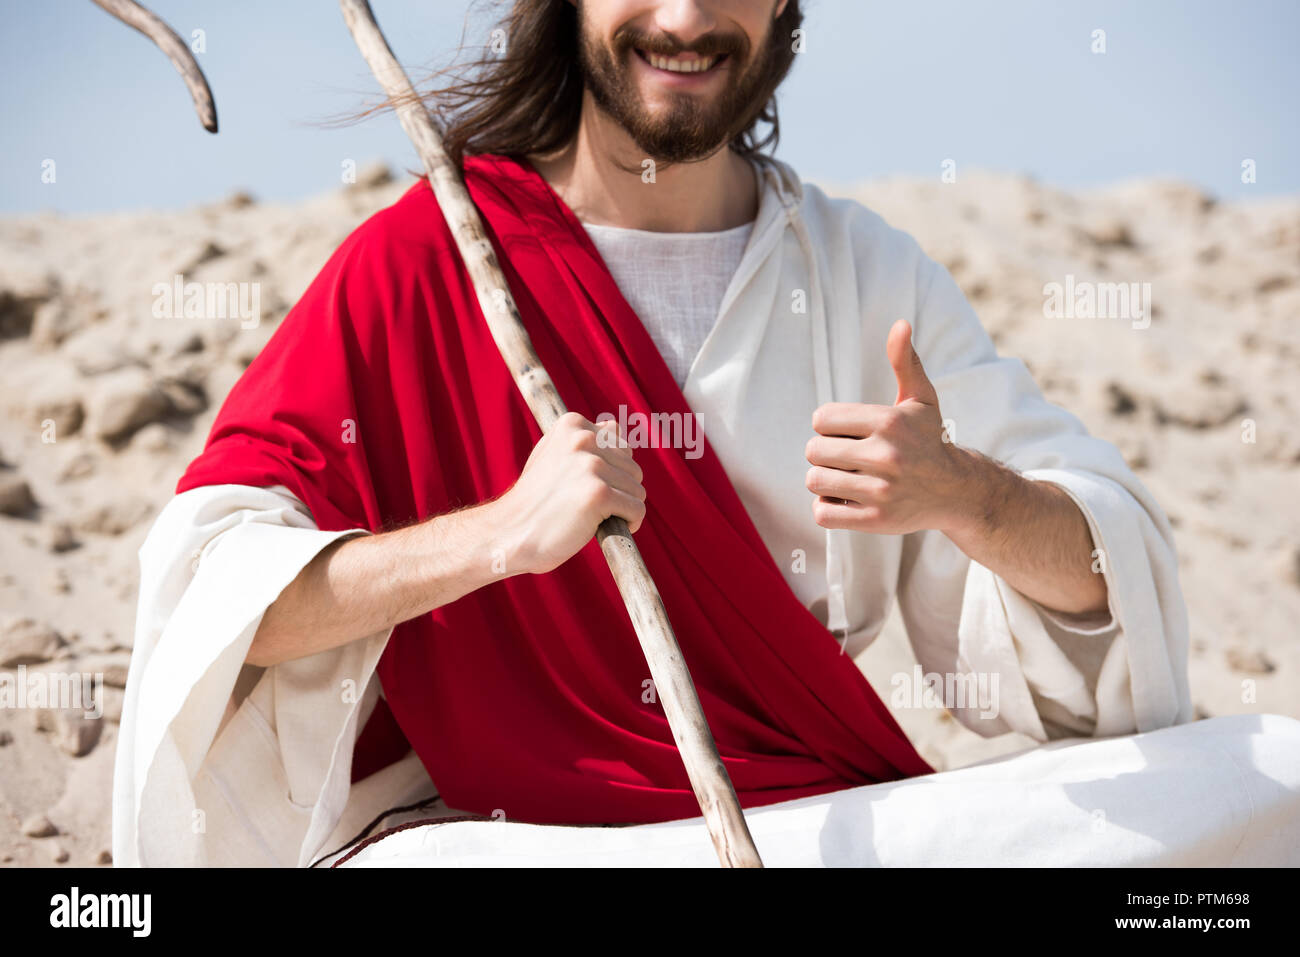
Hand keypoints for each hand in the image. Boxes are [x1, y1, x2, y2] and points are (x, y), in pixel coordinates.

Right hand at [495, 411, 645, 574]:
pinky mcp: (598, 494)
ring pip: (637, 491)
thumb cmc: (534, 500)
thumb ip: (583, 441)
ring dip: (621, 509)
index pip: (621, 446)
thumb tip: (615, 426)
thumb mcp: (553, 456)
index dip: (610, 473)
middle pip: (633, 468)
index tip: (583, 487)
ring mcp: (591, 466)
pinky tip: (604, 528)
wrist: (509, 534)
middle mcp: (583, 439)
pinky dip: (629, 524)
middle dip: (617, 491)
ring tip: (590, 517)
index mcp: (573, 424)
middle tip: (584, 507)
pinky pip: (636, 510)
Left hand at [804, 319, 973, 534]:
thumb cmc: (929, 441)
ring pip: (815, 481)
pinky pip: (823, 513)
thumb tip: (900, 324)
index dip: (828, 426)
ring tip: (844, 478)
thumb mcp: (921, 399)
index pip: (821, 419)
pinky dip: (827, 508)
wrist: (957, 492)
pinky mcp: (876, 520)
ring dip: (824, 480)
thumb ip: (905, 362)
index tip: (846, 432)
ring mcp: (881, 491)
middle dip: (823, 453)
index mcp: (890, 422)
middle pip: (813, 451)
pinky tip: (845, 499)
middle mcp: (887, 456)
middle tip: (843, 457)